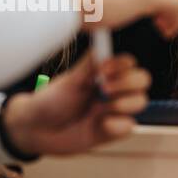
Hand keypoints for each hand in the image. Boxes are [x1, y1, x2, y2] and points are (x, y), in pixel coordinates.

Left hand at [0, 51, 150, 158]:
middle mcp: (111, 91)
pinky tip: (102, 124)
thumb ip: (89, 65)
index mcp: (102, 75)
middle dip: (129, 82)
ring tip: (103, 106)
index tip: (104, 70)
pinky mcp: (110, 132)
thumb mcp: (69, 81)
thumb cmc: (49, 102)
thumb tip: (104, 45)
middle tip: (105, 89)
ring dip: (126, 102)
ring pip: (140, 102)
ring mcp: (112, 111)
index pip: (128, 64)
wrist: (36, 130)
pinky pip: (129, 126)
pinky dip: (118, 124)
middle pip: (142, 80)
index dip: (122, 65)